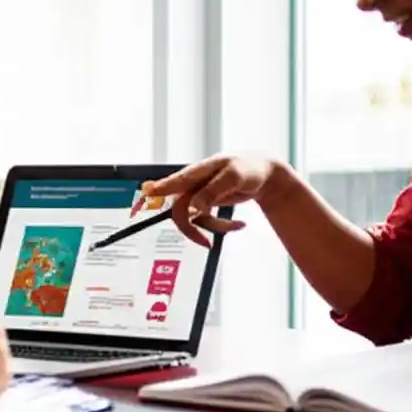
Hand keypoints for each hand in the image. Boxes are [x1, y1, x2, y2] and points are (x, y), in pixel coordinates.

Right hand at [141, 155, 283, 246]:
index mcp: (198, 172)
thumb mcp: (234, 177)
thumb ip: (212, 191)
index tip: (146, 197)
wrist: (265, 174)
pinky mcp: (207, 203)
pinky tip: (239, 224)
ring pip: (194, 218)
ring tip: (238, 226)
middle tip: (206, 243)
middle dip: (191, 228)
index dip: (158, 190)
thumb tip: (193, 206)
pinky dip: (222, 226)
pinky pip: (206, 220)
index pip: (174, 183)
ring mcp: (200, 194)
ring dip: (214, 227)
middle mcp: (194, 184)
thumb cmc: (249, 168)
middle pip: (180, 209)